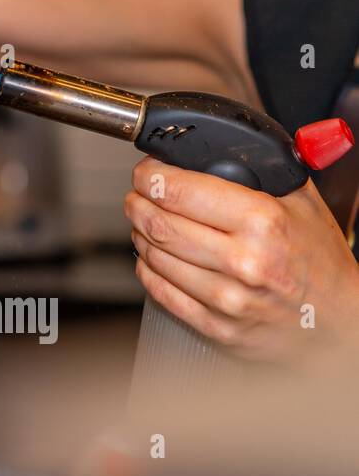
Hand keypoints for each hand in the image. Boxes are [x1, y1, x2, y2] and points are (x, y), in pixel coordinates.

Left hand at [125, 157, 358, 366]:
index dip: (150, 176)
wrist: (341, 322)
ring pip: (154, 257)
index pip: (179, 190)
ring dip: (140, 235)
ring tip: (145, 224)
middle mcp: (244, 261)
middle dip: (137, 203)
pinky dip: (148, 270)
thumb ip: (260, 171)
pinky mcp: (218, 327)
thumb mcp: (301, 202)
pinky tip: (153, 259)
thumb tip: (211, 148)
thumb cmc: (321, 262)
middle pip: (158, 223)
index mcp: (263, 222)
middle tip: (138, 196)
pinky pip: (161, 293)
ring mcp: (229, 299)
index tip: (145, 172)